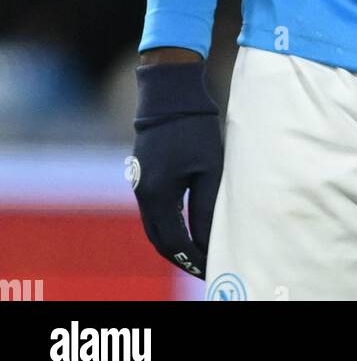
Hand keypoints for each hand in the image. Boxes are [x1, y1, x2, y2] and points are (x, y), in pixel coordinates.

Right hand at [132, 60, 223, 279]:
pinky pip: (154, 211)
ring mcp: (140, 184)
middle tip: (206, 266)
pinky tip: (187, 224)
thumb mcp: (208, 169)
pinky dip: (169, 224)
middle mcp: (143, 194)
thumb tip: (210, 242)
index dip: (193, 260)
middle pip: (160, 241)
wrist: (169, 93)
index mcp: (157, 196)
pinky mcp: (143, 174)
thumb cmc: (194, 128)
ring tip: (200, 250)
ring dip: (175, 242)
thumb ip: (206, 209)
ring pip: (155, 227)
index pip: (174, 244)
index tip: (213, 267)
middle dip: (182, 257)